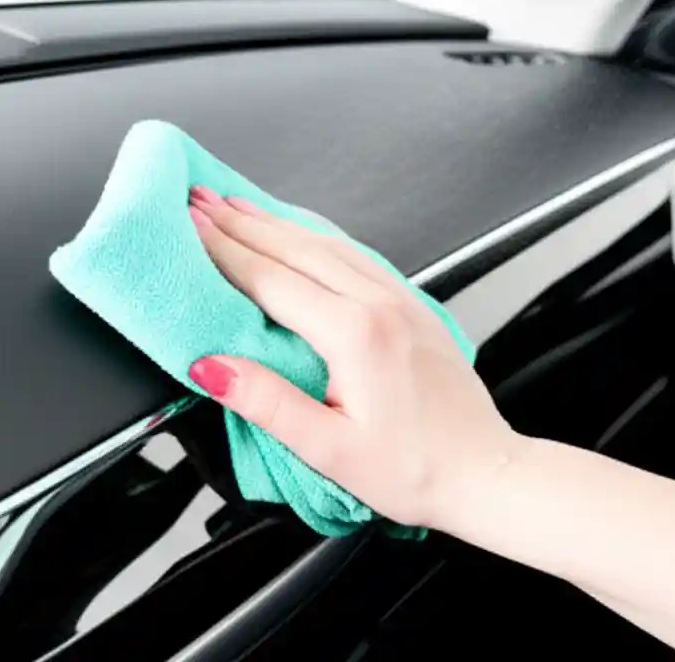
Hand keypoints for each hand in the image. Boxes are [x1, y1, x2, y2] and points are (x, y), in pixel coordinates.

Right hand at [185, 186, 511, 528]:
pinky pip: (357, 255)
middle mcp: (380, 305)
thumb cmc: (415, 470)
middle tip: (200, 199)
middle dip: (241, 222)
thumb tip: (212, 366)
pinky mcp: (414, 308)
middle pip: (296, 248)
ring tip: (237, 205)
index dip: (223, 250)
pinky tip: (302, 233)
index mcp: (356, 335)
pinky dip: (317, 236)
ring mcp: (401, 301)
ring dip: (277, 222)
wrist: (486, 474)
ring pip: (328, 244)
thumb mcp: (329, 450)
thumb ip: (266, 403)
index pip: (271, 279)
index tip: (189, 225)